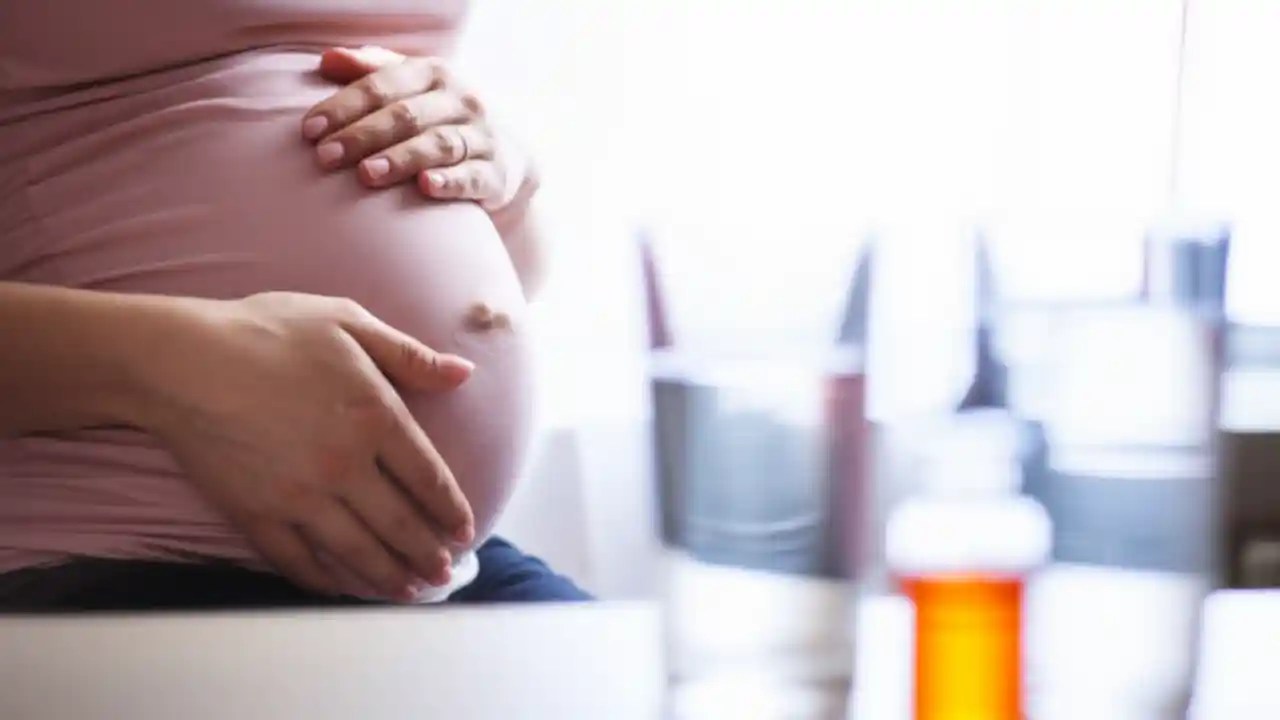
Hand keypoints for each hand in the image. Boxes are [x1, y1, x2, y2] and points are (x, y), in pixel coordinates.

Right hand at [146, 292, 475, 601]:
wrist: (181, 359)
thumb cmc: (265, 330)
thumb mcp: (347, 322)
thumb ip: (410, 355)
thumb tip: (464, 374)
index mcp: (375, 416)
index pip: (429, 478)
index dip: (451, 509)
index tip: (464, 529)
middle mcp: (345, 464)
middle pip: (401, 524)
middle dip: (428, 554)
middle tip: (444, 573)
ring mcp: (300, 495)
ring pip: (358, 551)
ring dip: (390, 577)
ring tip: (409, 591)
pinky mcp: (257, 514)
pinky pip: (300, 561)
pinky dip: (326, 581)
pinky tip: (343, 589)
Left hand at [303, 47, 522, 210]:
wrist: (505, 155)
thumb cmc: (441, 117)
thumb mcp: (412, 88)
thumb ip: (371, 72)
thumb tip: (328, 59)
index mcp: (434, 73)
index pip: (382, 85)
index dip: (344, 106)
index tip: (310, 131)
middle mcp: (461, 100)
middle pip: (407, 115)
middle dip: (363, 136)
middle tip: (326, 158)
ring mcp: (482, 137)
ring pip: (439, 144)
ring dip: (401, 159)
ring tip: (366, 175)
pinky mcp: (496, 173)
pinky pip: (473, 176)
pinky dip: (451, 181)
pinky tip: (425, 187)